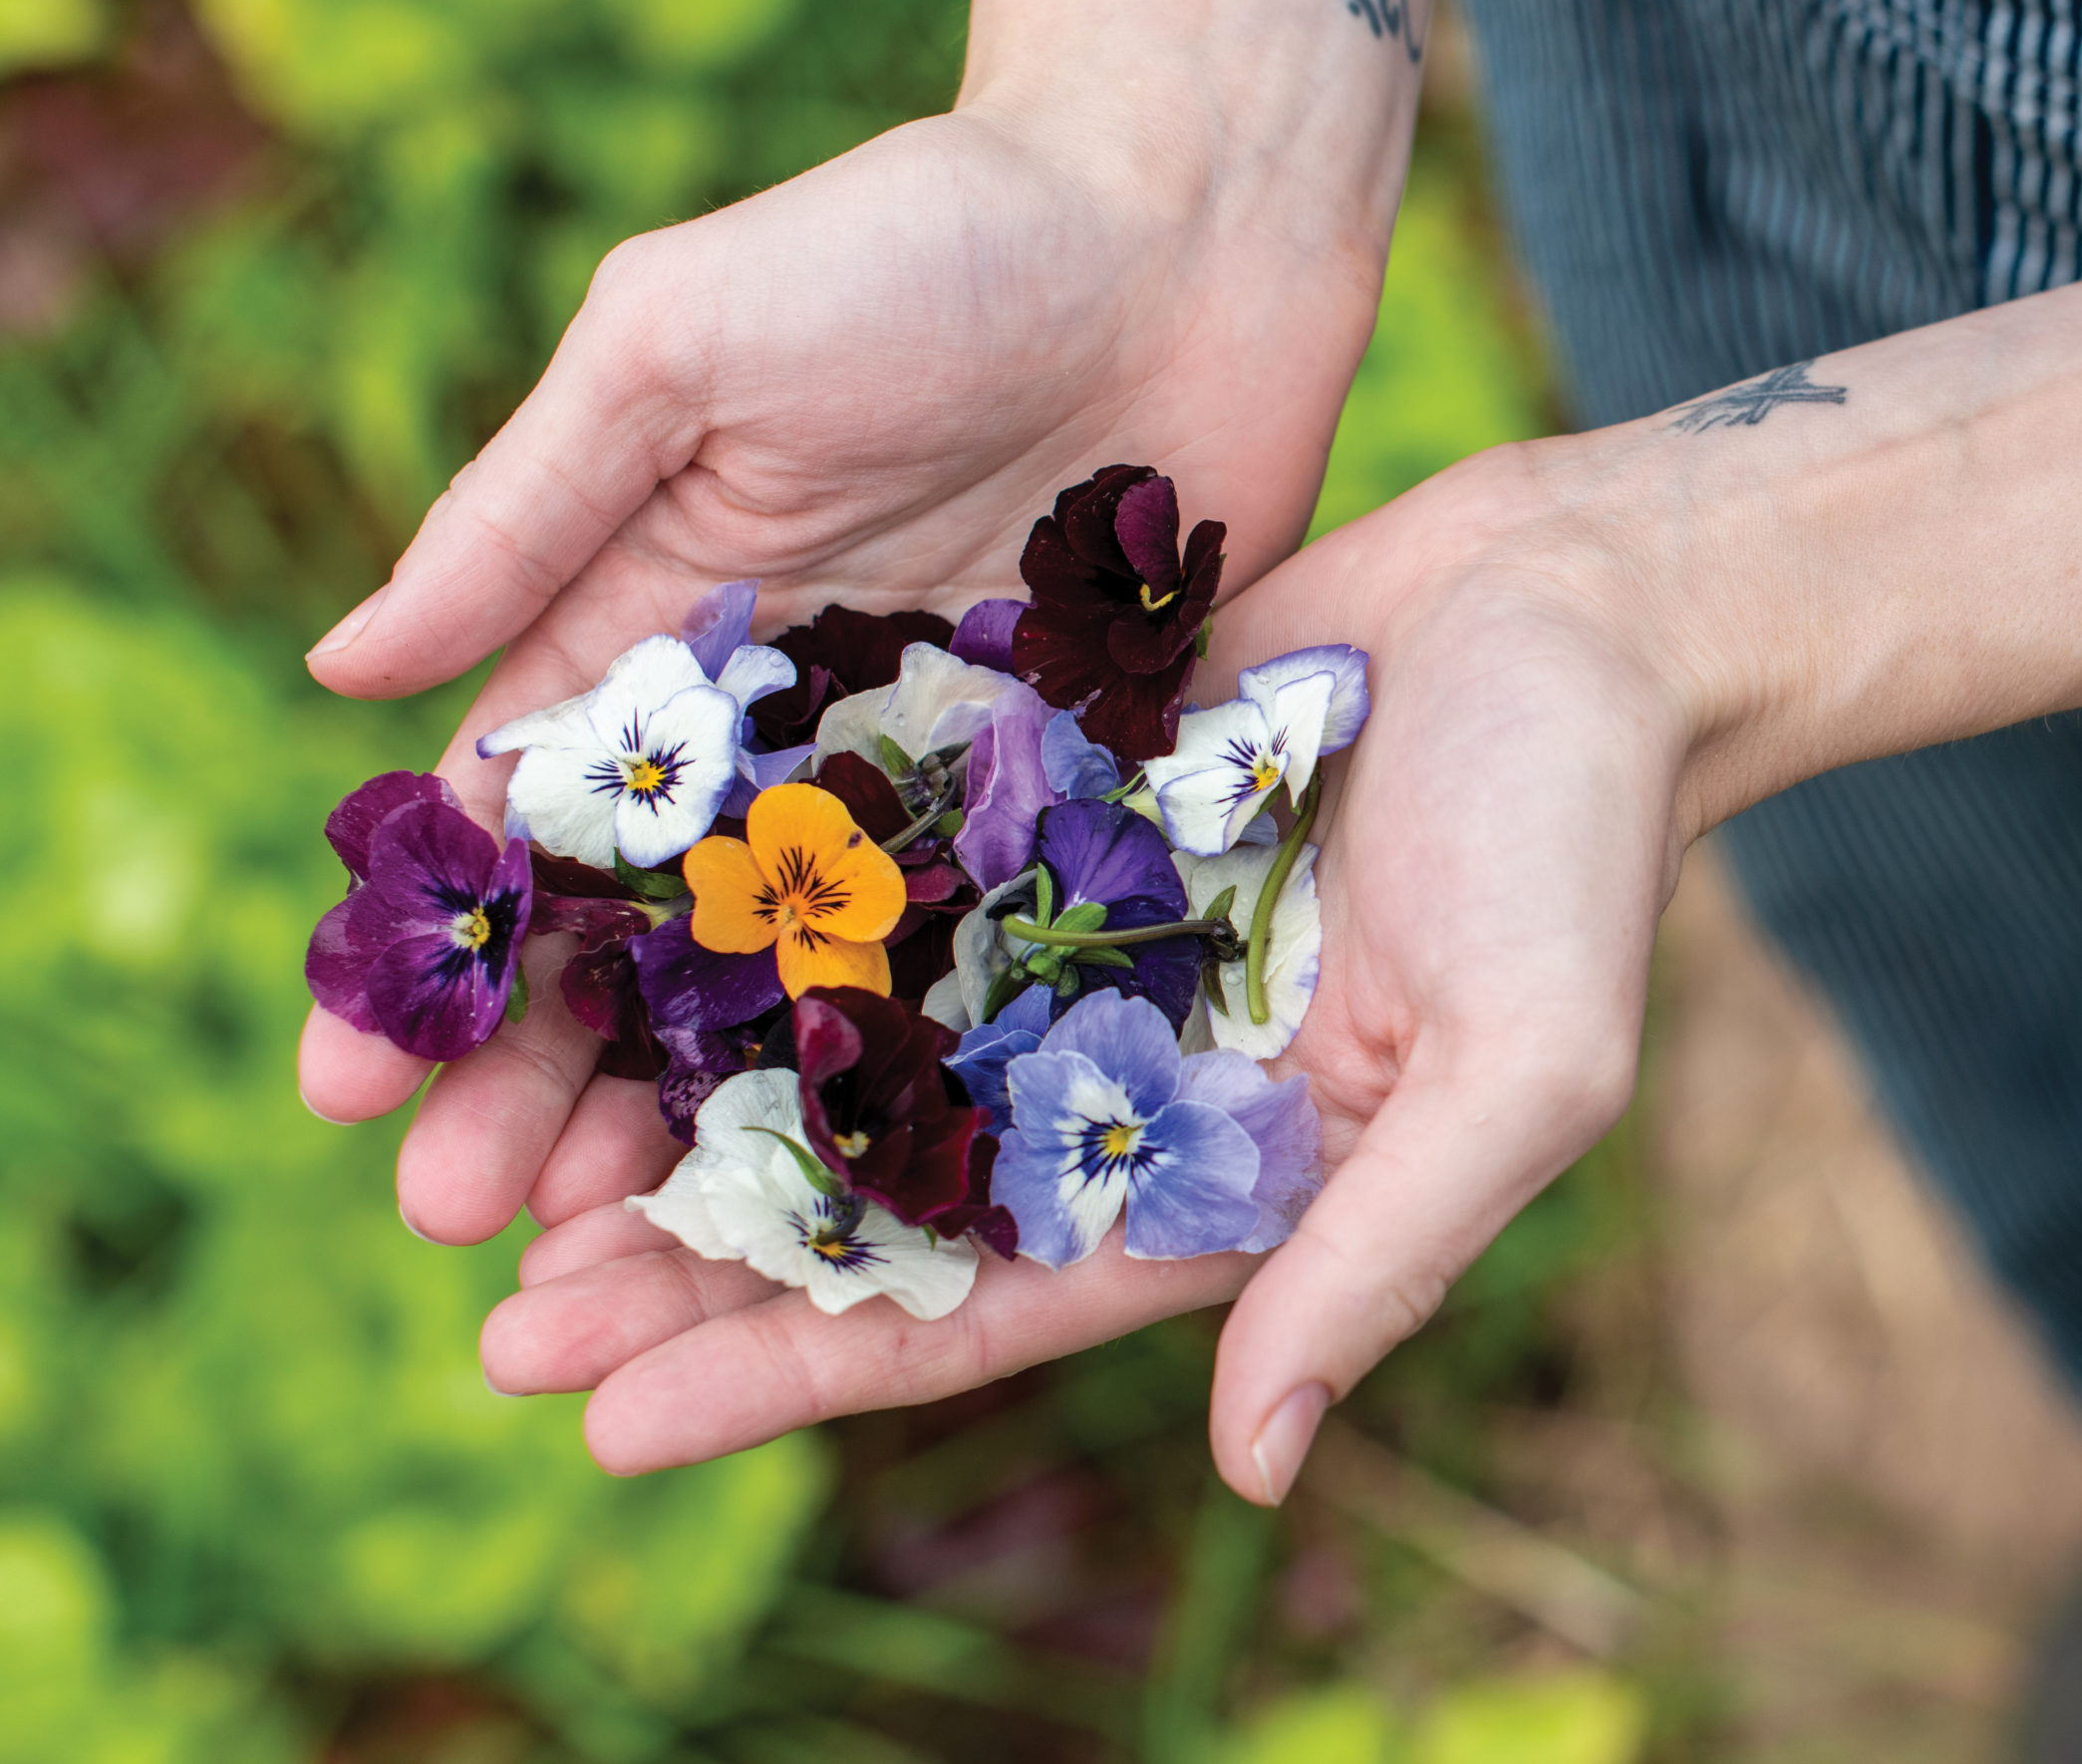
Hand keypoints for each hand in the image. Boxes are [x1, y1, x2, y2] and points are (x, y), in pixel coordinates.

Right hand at [297, 102, 1380, 1242]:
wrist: (1183, 218)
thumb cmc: (921, 241)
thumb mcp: (683, 343)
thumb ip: (529, 511)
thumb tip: (337, 667)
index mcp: (665, 623)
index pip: (526, 829)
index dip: (439, 960)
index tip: (351, 1091)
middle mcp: (787, 726)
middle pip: (648, 943)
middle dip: (548, 1077)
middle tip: (464, 1224)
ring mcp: (929, 775)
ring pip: (799, 985)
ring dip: (706, 1112)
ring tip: (621, 1244)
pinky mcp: (1071, 792)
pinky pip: (983, 947)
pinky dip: (914, 1063)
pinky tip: (859, 1183)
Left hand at [477, 439, 1700, 1497]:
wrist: (1578, 613)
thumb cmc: (1580, 849)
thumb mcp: (1516, 1072)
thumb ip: (1376, 1257)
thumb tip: (1254, 1469)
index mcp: (1207, 1174)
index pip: (976, 1311)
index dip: (797, 1373)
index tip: (612, 1425)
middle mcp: (1108, 1074)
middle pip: (864, 1203)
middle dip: (693, 1273)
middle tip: (502, 1326)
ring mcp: (1061, 935)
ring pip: (833, 1050)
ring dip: (679, 1109)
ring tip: (507, 1163)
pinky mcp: (1036, 798)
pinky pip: (867, 874)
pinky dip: (750, 919)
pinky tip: (617, 939)